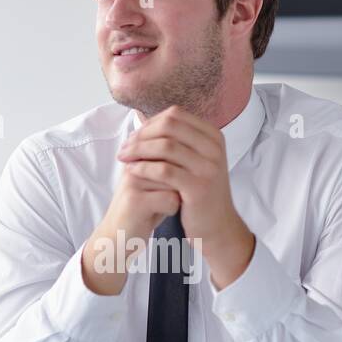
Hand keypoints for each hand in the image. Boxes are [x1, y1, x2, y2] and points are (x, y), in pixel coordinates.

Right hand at [81, 157, 181, 295]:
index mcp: (139, 156)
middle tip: (166, 196)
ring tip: (160, 205)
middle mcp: (134, 164)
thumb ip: (170, 168)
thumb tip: (196, 155)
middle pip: (176, 165)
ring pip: (176, 182)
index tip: (173, 183)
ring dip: (176, 196)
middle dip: (179, 183)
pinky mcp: (136, 200)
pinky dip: (171, 210)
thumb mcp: (156, 185)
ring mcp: (133, 181)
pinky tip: (159, 214)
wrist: (117, 237)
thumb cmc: (142, 211)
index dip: (180, 169)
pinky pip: (171, 199)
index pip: (173, 150)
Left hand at [116, 105, 255, 288]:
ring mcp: (208, 167)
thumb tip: (142, 118)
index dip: (150, 123)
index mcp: (213, 136)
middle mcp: (214, 148)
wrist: (218, 226)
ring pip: (165, 146)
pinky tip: (132, 172)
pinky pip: (164, 170)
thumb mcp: (194, 160)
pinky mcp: (198, 187)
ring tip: (124, 159)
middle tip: (125, 147)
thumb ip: (176, 140)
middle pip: (169, 126)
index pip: (175, 115)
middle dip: (142, 135)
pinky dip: (143, 168)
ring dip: (138, 150)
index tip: (134, 136)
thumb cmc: (199, 192)